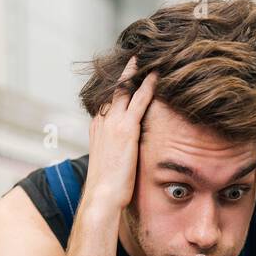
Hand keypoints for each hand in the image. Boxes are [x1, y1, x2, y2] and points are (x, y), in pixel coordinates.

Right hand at [85, 57, 157, 210]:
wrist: (101, 196)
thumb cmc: (106, 188)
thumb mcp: (109, 164)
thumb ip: (117, 152)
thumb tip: (125, 156)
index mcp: (97, 129)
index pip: (108, 102)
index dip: (118, 89)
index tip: (127, 78)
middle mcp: (102, 121)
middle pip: (115, 90)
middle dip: (126, 74)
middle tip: (136, 58)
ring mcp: (113, 123)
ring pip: (126, 89)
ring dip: (137, 73)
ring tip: (149, 60)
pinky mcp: (126, 128)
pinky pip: (139, 100)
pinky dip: (148, 85)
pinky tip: (157, 75)